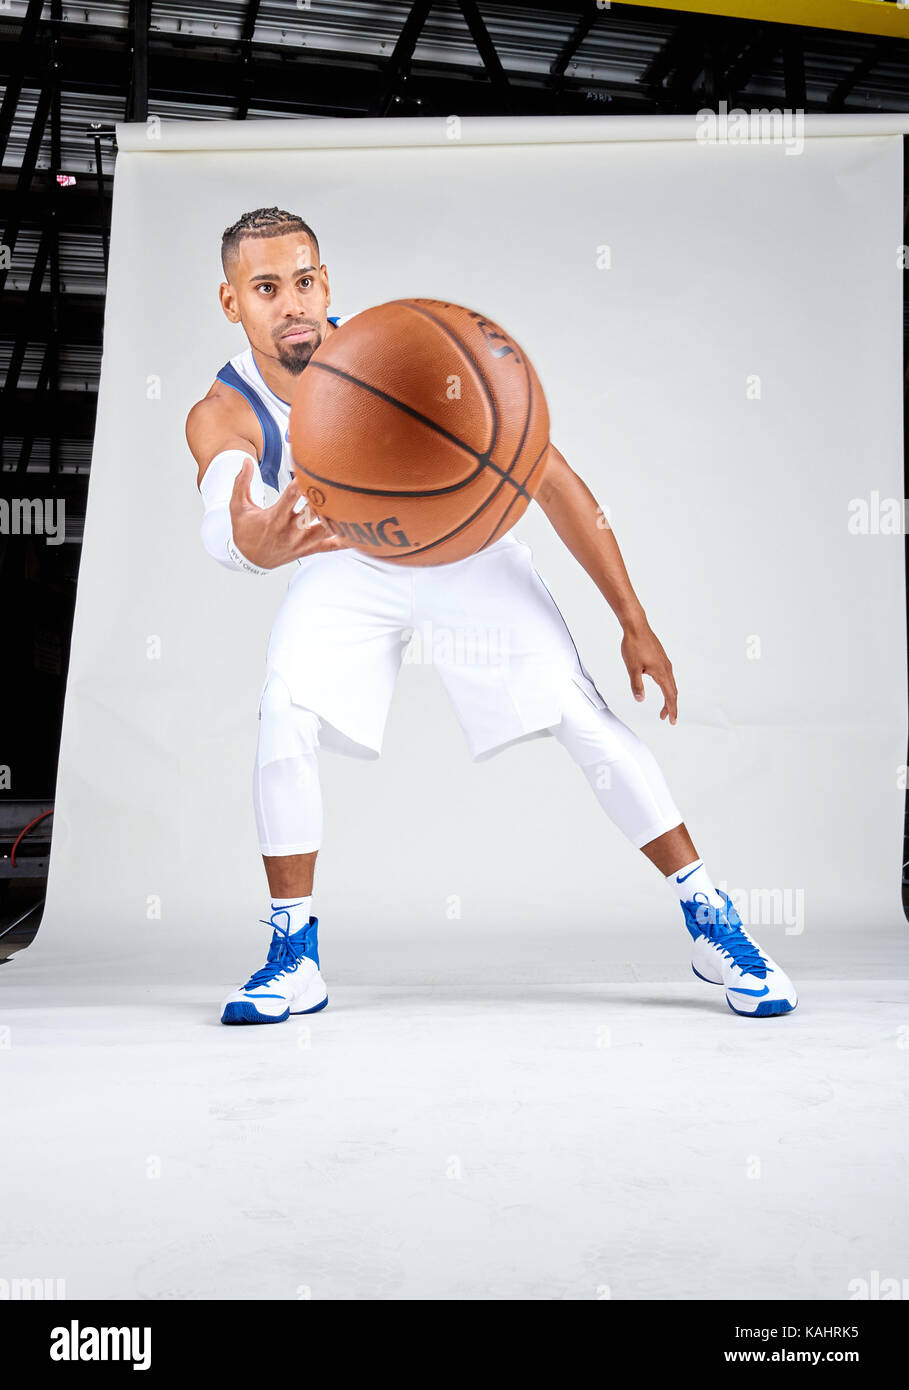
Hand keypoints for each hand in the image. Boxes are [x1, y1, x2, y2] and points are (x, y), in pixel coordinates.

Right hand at [228, 458, 350, 568]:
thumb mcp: (238, 507)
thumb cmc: (244, 532)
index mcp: (275, 518)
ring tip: (350, 500)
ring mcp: (301, 542)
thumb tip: (247, 460)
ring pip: (325, 530)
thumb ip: (241, 483)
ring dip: (337, 516)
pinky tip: (361, 533)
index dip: (302, 480)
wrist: (249, 560)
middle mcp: (291, 530)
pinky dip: (346, 541)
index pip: (291, 496)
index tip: (310, 466)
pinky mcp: (308, 550)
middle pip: (313, 511)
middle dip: (323, 497)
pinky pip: (331, 547)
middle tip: (336, 480)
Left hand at [620, 621, 677, 723]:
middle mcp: (666, 668)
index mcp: (661, 673)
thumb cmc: (633, 645)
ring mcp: (665, 662)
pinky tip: (660, 686)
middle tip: (666, 718)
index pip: (669, 696)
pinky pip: (668, 676)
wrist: (636, 627)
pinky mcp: (661, 658)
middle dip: (670, 706)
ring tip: (663, 706)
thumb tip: (640, 699)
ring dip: (669, 697)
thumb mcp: (632, 668)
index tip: (672, 721)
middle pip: (672, 692)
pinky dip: (667, 687)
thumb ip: (637, 685)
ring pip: (671, 684)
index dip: (671, 710)